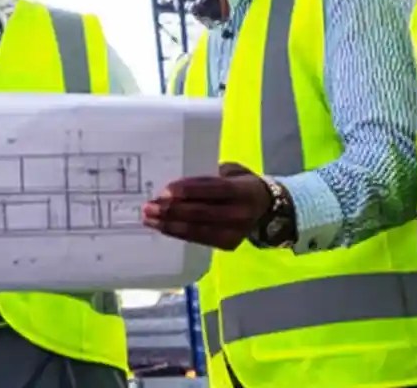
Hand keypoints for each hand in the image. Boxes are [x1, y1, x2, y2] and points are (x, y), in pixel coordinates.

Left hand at [141, 162, 271, 249]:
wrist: (267, 207)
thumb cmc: (240, 183)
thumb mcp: (231, 172)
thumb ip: (208, 177)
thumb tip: (175, 186)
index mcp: (242, 190)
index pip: (211, 189)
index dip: (187, 191)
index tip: (164, 191)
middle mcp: (240, 213)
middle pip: (200, 213)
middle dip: (171, 210)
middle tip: (148, 207)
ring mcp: (235, 232)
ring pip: (197, 230)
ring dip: (169, 225)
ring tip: (149, 219)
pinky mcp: (228, 244)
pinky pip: (199, 239)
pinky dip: (178, 233)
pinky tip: (162, 227)